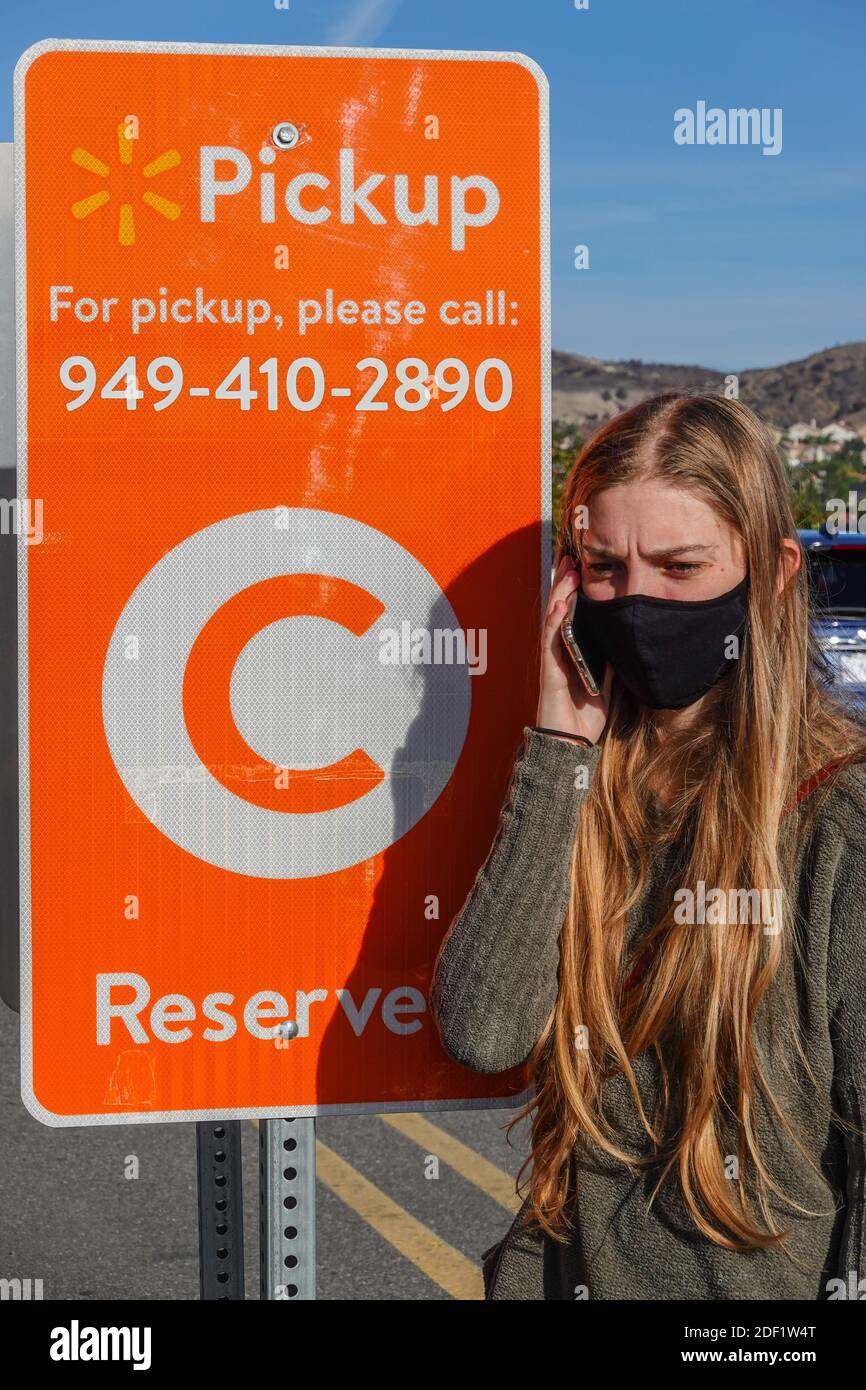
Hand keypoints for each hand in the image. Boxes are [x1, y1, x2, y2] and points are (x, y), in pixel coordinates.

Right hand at [535, 554, 611, 744]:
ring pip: (552, 619)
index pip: (572, 613)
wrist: (572, 744)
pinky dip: (553, 623)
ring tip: (566, 571)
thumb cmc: (586, 716)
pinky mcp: (549, 672)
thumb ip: (612, 659)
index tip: (582, 565)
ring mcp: (552, 659)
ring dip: (559, 594)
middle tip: (571, 557)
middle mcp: (559, 650)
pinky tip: (561, 607)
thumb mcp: (608, 681)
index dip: (575, 589)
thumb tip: (626, 637)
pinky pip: (549, 643)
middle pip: (560, 609)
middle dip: (564, 582)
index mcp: (573, 651)